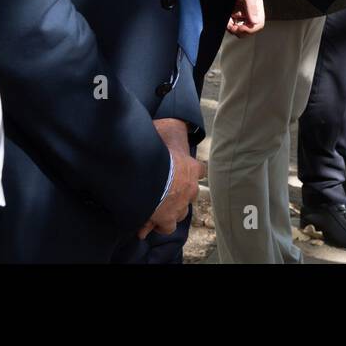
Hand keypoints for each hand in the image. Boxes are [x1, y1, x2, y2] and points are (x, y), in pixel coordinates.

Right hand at [138, 118, 205, 237]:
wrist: (147, 173)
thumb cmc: (154, 148)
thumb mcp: (162, 131)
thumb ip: (165, 129)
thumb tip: (165, 119)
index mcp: (191, 167)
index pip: (201, 169)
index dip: (193, 171)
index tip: (185, 172)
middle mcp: (190, 188)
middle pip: (191, 194)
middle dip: (180, 195)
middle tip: (165, 193)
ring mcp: (180, 205)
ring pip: (180, 213)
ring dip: (170, 212)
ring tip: (155, 210)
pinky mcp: (166, 219)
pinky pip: (165, 227)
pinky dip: (156, 226)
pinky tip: (144, 225)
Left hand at [227, 0, 264, 35]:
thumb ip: (251, 5)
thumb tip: (255, 21)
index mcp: (256, 5)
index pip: (259, 23)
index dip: (251, 29)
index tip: (240, 28)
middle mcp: (249, 9)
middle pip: (250, 28)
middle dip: (241, 30)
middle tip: (232, 27)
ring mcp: (241, 10)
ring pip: (241, 27)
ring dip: (234, 28)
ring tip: (228, 24)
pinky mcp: (233, 11)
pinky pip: (233, 23)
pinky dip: (229, 24)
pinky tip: (227, 21)